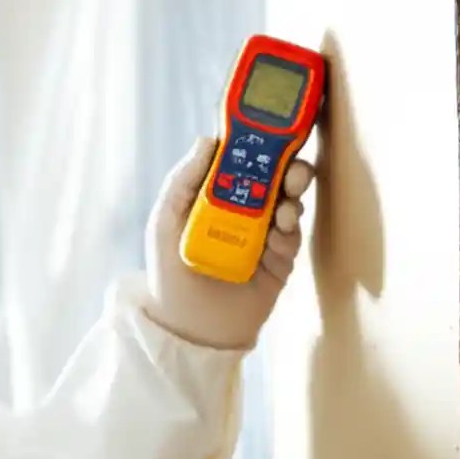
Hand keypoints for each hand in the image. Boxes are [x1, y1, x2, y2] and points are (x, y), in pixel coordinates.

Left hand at [143, 137, 314, 349]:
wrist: (188, 326)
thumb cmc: (170, 271)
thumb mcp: (166, 220)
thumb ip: (183, 180)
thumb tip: (207, 139)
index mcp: (218, 195)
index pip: (244, 160)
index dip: (259, 145)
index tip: (270, 132)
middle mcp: (245, 210)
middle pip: (277, 178)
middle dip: (290, 168)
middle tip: (292, 170)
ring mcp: (264, 235)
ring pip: (291, 204)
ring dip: (294, 198)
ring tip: (285, 207)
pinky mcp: (279, 262)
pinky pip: (293, 238)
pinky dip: (290, 230)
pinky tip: (279, 232)